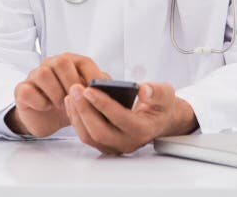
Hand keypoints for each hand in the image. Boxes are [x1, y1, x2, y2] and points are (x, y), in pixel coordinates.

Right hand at [7, 53, 109, 137]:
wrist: (45, 118)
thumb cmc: (68, 103)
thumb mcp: (85, 97)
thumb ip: (98, 88)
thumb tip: (111, 87)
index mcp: (70, 63)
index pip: (83, 62)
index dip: (92, 77)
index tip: (97, 92)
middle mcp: (51, 64)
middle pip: (61, 62)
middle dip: (72, 83)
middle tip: (75, 100)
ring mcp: (34, 76)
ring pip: (43, 73)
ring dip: (56, 93)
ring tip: (60, 105)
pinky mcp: (22, 90)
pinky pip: (27, 90)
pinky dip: (39, 101)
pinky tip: (46, 107)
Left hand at [64, 81, 198, 154]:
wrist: (160, 119)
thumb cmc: (161, 105)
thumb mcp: (165, 94)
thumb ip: (156, 92)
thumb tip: (142, 90)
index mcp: (142, 130)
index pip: (119, 118)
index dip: (103, 104)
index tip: (89, 89)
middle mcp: (127, 142)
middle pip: (99, 131)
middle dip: (84, 109)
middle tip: (75, 89)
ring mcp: (115, 146)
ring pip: (89, 136)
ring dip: (77, 115)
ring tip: (71, 94)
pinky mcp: (105, 144)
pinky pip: (86, 136)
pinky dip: (77, 120)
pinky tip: (72, 102)